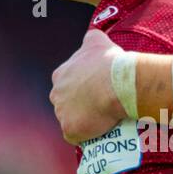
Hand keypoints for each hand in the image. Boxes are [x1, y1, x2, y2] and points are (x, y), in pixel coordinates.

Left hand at [50, 29, 127, 143]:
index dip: (79, 88)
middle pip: (65, 103)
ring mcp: (61, 113)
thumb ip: (90, 39)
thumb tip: (91, 37)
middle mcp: (56, 94)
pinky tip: (96, 132)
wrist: (116, 84)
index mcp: (60, 75)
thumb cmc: (108, 63)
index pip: (66, 84)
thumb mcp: (97, 40)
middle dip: (78, 106)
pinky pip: (74, 136)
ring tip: (100, 121)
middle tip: (98, 107)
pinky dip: (84, 136)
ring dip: (81, 121)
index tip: (93, 91)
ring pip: (69, 120)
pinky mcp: (69, 129)